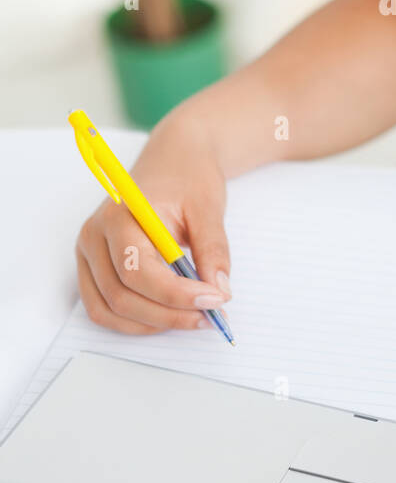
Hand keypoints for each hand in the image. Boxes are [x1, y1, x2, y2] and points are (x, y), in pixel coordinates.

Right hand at [75, 114, 231, 333]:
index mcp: (118, 215)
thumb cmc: (187, 177)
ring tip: (194, 318)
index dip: (177, 294)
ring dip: (153, 323)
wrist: (174, 158)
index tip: (216, 300)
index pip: (138, 271)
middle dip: (169, 314)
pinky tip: (168, 317)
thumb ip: (213, 250)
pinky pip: (103, 308)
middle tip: (212, 316)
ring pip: (109, 309)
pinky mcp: (93, 267)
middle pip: (122, 296)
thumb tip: (218, 291)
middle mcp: (94, 236)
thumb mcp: (208, 207)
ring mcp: (89, 253)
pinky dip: (135, 322)